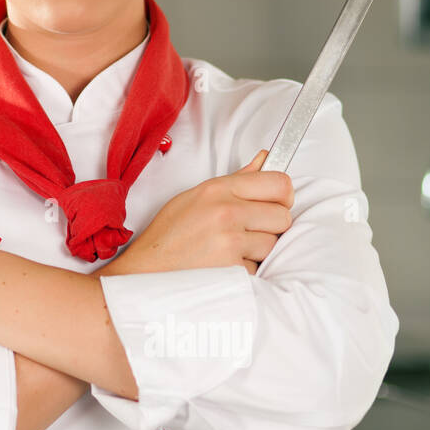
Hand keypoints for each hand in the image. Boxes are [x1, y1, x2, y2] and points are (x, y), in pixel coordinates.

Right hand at [100, 149, 292, 276]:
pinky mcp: (232, 268)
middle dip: (271, 227)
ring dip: (256, 251)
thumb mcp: (195, 196)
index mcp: (218, 189)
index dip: (283, 197)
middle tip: (247, 231)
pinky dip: (243, 270)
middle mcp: (226, 211)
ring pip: (272, 244)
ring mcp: (230, 241)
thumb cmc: (169, 234)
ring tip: (228, 250)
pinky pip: (257, 268)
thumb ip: (236, 180)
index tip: (274, 204)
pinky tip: (222, 266)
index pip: (280, 183)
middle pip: (283, 216)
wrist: (146, 271)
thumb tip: (265, 158)